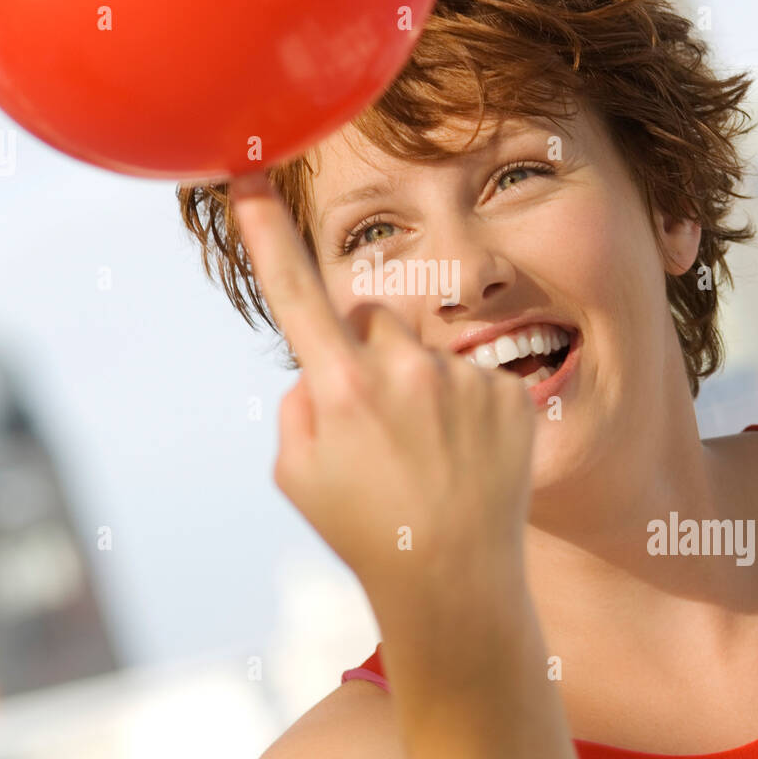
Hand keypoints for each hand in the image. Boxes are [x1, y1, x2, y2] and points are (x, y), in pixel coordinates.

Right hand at [230, 171, 537, 644]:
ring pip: (424, 348)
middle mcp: (403, 372)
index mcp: (341, 390)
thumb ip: (297, 405)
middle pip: (371, 319)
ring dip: (419, 381)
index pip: (296, 295)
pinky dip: (466, 405)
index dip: (267, 235)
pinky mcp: (507, 393)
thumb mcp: (298, 477)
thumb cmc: (365, 530)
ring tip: (428, 450)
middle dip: (366, 351)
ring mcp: (461, 380)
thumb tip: (320, 367)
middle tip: (378, 420)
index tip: (249, 177)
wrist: (456, 581)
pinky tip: (465, 455)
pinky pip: (474, 374)